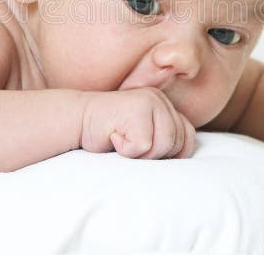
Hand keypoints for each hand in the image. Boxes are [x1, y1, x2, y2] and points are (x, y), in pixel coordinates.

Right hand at [80, 87, 195, 159]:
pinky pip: (143, 146)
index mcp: (165, 105)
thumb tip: (184, 163)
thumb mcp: (144, 137)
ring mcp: (150, 101)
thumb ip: (164, 140)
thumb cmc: (108, 135)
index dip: (169, 153)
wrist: (76, 120)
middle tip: (127, 143)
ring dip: (139, 154)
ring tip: (120, 140)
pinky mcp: (136, 109)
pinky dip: (125, 150)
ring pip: (163, 145)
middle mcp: (160, 99)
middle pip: (176, 143)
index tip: (143, 150)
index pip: (187, 137)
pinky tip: (112, 136)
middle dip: (152, 155)